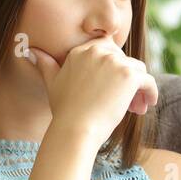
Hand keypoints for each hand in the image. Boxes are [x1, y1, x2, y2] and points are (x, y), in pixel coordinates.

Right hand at [27, 36, 156, 147]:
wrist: (75, 129)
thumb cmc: (64, 110)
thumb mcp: (52, 83)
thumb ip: (45, 64)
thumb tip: (30, 51)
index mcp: (81, 51)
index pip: (107, 51)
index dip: (112, 69)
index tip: (111, 87)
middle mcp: (98, 52)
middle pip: (124, 60)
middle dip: (126, 79)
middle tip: (125, 101)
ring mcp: (114, 62)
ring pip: (137, 69)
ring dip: (137, 88)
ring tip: (134, 107)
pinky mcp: (129, 75)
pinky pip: (148, 80)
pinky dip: (150, 93)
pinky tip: (146, 105)